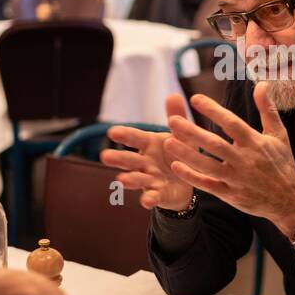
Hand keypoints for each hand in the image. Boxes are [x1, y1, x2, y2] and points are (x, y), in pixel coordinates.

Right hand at [101, 94, 194, 210]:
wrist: (189, 180)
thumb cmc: (179, 152)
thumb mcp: (182, 135)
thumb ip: (177, 117)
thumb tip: (173, 95)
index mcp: (150, 144)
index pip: (135, 138)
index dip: (125, 135)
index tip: (112, 131)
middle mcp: (145, 161)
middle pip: (130, 159)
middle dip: (118, 158)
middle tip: (104, 156)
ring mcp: (150, 179)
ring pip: (137, 179)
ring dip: (129, 179)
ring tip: (121, 180)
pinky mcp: (158, 194)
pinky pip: (152, 197)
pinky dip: (148, 199)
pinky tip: (147, 200)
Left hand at [163, 83, 294, 238]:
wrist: (289, 201)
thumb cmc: (282, 164)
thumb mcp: (279, 135)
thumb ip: (268, 109)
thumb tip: (262, 84)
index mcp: (256, 143)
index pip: (231, 123)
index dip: (213, 111)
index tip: (194, 98)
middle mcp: (245, 160)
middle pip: (215, 144)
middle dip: (193, 133)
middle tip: (172, 120)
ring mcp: (236, 179)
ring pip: (207, 166)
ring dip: (187, 154)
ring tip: (168, 142)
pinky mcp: (230, 194)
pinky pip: (208, 185)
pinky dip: (192, 177)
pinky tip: (176, 166)